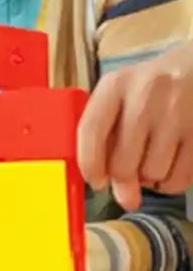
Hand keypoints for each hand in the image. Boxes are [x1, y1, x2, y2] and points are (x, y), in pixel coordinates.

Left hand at [79, 44, 192, 209]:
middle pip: (123, 162)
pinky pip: (181, 178)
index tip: (95, 182)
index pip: (91, 130)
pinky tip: (169, 164)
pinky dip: (171, 182)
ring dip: (149, 178)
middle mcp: (145, 97)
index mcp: (115, 85)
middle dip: (124, 179)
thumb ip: (106, 132)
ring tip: (151, 159)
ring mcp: (177, 114)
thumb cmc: (150, 87)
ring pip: (153, 174)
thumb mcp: (121, 95)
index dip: (89, 164)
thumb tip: (111, 185)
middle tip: (128, 175)